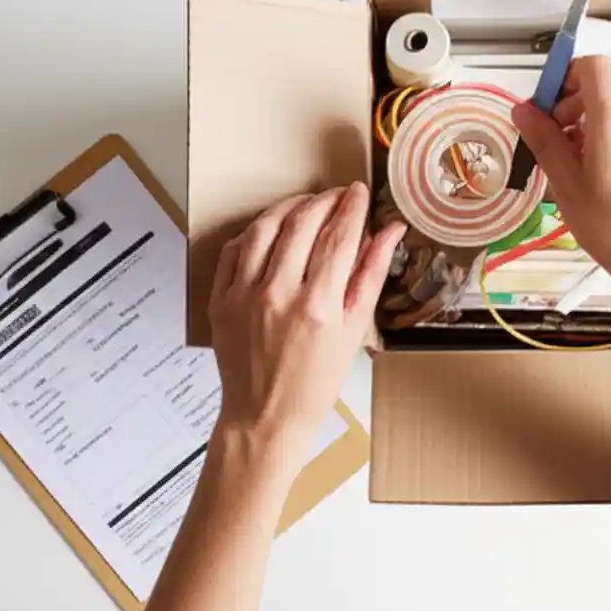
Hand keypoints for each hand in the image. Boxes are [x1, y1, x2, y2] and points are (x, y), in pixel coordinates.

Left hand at [207, 183, 405, 457]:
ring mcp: (244, 296)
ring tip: (307, 203)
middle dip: (325, 201)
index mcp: (318, 307)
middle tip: (338, 194)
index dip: (352, 208)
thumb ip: (371, 275)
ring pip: (265, 228)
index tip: (359, 193)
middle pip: (303, 224)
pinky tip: (272, 228)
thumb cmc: (315, 383)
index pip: (339, 237)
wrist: (266, 416)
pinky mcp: (220, 300)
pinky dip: (256, 231)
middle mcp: (278, 296)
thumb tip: (390, 232)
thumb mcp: (354, 331)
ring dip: (289, 207)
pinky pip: (235, 249)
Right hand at [511, 56, 610, 296]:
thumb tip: (522, 109)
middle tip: (555, 133)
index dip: (564, 76)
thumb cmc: (610, 227)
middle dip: (576, 98)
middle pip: (607, 82)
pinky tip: (601, 169)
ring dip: (594, 116)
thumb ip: (544, 139)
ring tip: (576, 157)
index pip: (591, 66)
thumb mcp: (565, 183)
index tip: (545, 106)